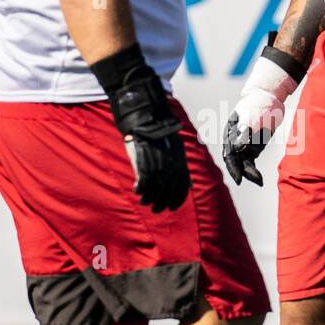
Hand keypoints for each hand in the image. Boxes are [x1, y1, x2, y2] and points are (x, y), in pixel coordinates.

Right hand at [109, 68, 189, 212]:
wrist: (146, 115)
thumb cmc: (158, 131)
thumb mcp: (175, 147)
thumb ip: (179, 166)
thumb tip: (187, 184)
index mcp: (180, 159)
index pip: (183, 186)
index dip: (177, 199)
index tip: (171, 207)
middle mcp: (171, 162)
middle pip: (169, 190)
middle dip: (163, 203)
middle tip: (156, 210)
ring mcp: (158, 161)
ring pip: (156, 188)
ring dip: (150, 199)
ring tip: (144, 203)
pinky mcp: (144, 159)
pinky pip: (144, 180)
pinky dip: (141, 189)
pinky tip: (137, 192)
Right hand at [222, 53, 298, 185]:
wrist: (269, 98)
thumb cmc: (257, 105)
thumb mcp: (252, 117)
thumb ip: (244, 131)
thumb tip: (236, 148)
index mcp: (230, 132)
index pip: (229, 152)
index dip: (233, 166)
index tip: (239, 178)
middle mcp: (234, 140)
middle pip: (235, 161)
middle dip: (242, 172)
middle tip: (253, 180)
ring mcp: (244, 145)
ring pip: (243, 163)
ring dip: (250, 173)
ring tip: (259, 181)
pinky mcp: (253, 148)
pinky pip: (251, 162)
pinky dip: (254, 171)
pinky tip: (259, 179)